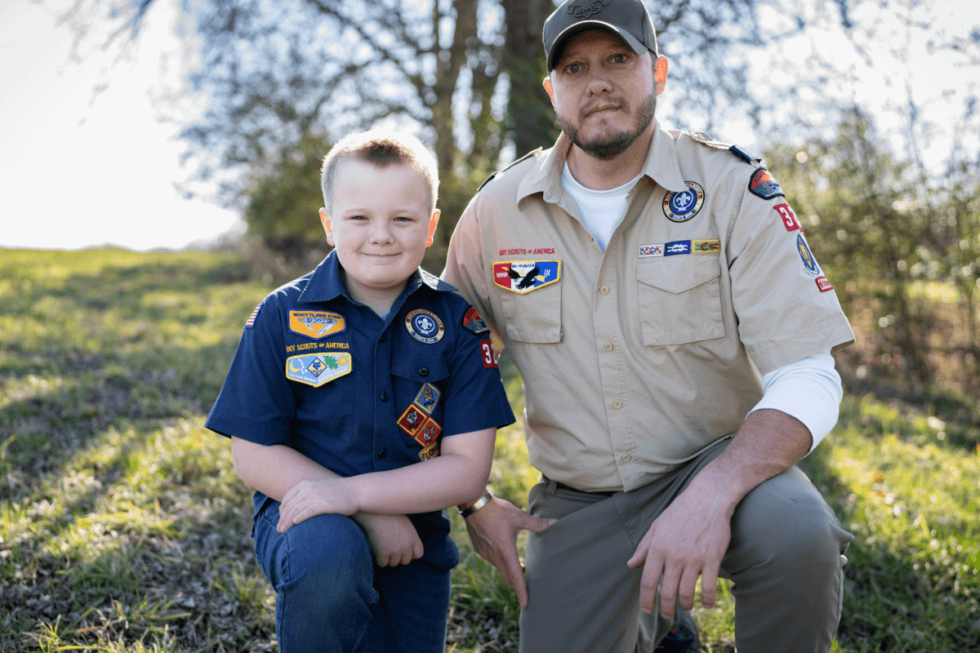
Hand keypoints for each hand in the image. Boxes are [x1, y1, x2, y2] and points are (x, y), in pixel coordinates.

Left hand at [277, 476, 359, 532]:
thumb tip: (295, 506)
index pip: (287, 499)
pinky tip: (295, 523)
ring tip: (283, 531)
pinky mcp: (325, 504)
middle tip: (279, 530)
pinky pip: (308, 512)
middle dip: (282, 519)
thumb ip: (307, 493)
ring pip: (296, 510)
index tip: (280, 520)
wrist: (356, 491)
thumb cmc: (338, 492)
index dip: (281, 511)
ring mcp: (317, 495)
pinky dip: (299, 518)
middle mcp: (309, 488)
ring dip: (287, 522)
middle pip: (289, 506)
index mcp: (306, 484)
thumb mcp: (319, 487)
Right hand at [354, 512, 423, 566]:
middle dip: (398, 557)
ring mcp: (395, 550)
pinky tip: (376, 550)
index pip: (418, 554)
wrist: (374, 511)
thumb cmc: (388, 514)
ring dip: (388, 558)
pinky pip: (382, 564)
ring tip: (383, 547)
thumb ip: (409, 536)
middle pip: (405, 561)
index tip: (404, 551)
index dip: (411, 554)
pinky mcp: (383, 553)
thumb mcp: (405, 523)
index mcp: (414, 537)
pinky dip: (379, 559)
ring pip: (393, 563)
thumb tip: (406, 546)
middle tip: (390, 548)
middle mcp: (407, 545)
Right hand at [464, 497, 555, 608]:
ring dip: (510, 571)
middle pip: (508, 577)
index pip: (515, 576)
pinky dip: (501, 563)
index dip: (521, 591)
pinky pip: (493, 561)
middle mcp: (494, 555)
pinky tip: (505, 553)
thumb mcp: (519, 516)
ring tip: (521, 567)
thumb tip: (555, 523)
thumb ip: (537, 523)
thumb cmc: (497, 510)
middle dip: (518, 583)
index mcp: (505, 550)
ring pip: (500, 569)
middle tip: (530, 581)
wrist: (474, 504)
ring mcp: (486, 553)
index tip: (525, 604)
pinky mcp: (480, 549)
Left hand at [626, 481, 731, 618]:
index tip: (647, 610)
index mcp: (657, 548)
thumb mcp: (656, 527)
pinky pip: (708, 587)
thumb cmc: (679, 513)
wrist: (707, 499)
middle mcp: (674, 556)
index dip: (646, 599)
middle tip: (666, 614)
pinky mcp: (712, 559)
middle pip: (666, 592)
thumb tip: (631, 565)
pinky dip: (707, 600)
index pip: (648, 581)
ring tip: (685, 606)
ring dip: (685, 604)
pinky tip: (705, 603)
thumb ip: (644, 548)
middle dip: (665, 608)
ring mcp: (693, 558)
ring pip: (686, 593)